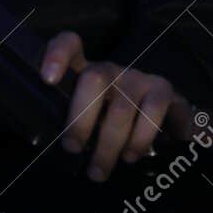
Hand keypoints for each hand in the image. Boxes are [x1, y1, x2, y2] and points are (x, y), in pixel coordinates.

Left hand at [40, 30, 190, 182]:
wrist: (157, 119)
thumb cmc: (106, 122)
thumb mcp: (84, 119)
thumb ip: (70, 123)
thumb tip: (54, 145)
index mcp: (84, 71)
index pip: (69, 45)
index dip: (56, 55)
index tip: (47, 79)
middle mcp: (112, 70)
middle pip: (94, 79)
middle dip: (80, 120)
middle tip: (72, 149)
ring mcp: (139, 78)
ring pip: (123, 106)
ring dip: (112, 143)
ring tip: (102, 168)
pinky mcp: (165, 91)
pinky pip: (157, 109)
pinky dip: (146, 137)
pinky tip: (141, 156)